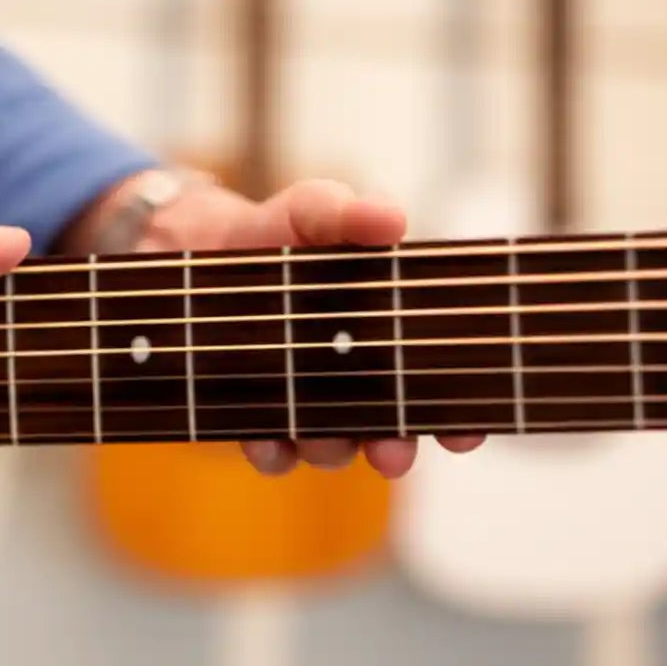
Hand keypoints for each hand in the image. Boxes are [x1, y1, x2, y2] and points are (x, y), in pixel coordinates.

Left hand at [78, 172, 484, 477]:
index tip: (467, 432)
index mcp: (389, 337)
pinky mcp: (255, 419)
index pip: (440, 387)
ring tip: (322, 437)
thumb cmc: (276, 230)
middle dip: (397, 449)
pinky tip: (265, 437)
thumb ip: (347, 215)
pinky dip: (272, 450)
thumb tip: (391, 220)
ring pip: (333, 448)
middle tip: (395, 454)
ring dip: (333, 449)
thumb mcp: (311, 211)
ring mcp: (307, 406)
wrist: (199, 248)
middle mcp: (356, 382)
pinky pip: (271, 452)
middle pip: (393, 434)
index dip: (460, 416)